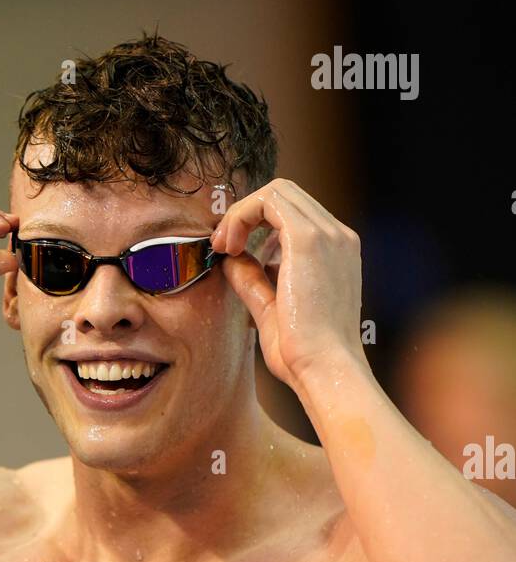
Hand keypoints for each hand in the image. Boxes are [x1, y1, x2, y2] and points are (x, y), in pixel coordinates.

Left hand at [211, 178, 366, 388]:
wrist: (325, 370)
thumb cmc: (303, 354)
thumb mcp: (271, 310)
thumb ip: (253, 280)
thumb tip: (231, 260)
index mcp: (336, 254)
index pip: (293, 214)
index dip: (255, 222)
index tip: (231, 251)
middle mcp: (338, 237)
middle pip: (286, 194)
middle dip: (246, 212)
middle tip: (222, 245)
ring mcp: (328, 235)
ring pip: (278, 190)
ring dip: (242, 212)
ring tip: (224, 245)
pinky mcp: (309, 240)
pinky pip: (270, 201)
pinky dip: (242, 215)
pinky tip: (230, 246)